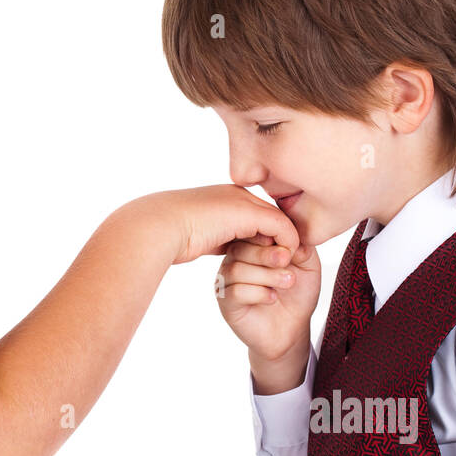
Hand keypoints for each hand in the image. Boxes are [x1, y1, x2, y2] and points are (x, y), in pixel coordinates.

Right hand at [136, 184, 301, 266]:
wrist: (162, 225)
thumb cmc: (172, 232)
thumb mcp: (201, 232)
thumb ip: (217, 235)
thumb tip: (220, 245)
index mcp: (225, 197)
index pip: (257, 214)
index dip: (269, 234)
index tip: (277, 253)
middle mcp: (237, 195)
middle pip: (271, 215)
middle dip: (283, 237)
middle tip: (293, 256)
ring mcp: (243, 201)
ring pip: (278, 220)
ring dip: (287, 242)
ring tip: (291, 260)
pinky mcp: (248, 212)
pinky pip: (280, 226)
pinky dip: (287, 242)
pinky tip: (287, 258)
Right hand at [216, 231, 321, 376]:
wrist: (292, 329)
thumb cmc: (297, 295)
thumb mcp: (308, 266)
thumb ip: (302, 247)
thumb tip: (291, 236)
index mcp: (251, 247)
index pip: (250, 231)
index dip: (269, 235)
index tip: (290, 248)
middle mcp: (234, 261)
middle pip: (240, 248)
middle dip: (267, 254)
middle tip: (287, 262)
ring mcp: (227, 282)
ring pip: (236, 270)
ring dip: (266, 275)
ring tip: (287, 282)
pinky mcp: (226, 303)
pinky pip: (234, 292)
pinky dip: (258, 293)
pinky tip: (273, 298)